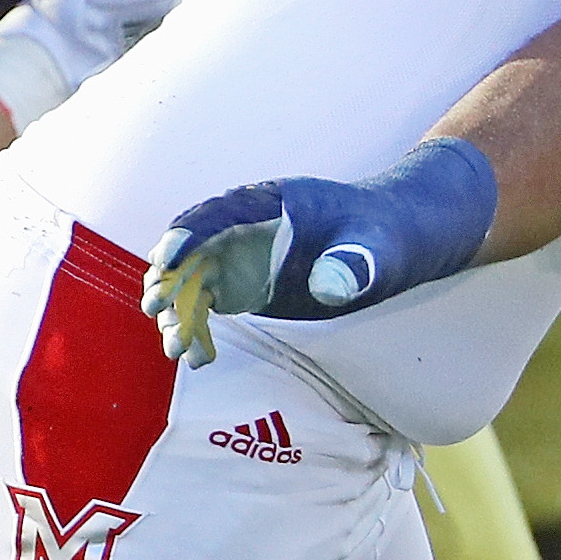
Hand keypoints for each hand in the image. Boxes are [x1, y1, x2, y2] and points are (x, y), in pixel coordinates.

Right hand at [142, 138, 497, 366]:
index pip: (217, 211)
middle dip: (170, 280)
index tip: (168, 257)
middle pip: (192, 251)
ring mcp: (241, 257)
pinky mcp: (246, 285)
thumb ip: (355, 261)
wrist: (401, 240)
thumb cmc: (390, 231)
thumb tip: (329, 289)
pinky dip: (199, 330)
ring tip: (181, 352)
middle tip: (158, 312)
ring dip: (179, 315)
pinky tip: (202, 359)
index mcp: (269, 200)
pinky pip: (208, 307)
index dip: (188, 232)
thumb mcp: (379, 245)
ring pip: (193, 284)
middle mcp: (244, 227)